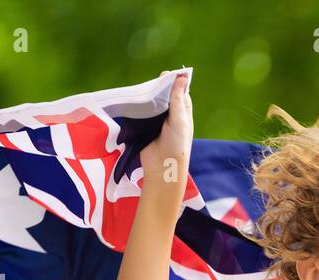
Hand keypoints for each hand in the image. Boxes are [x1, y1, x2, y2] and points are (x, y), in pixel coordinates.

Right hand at [141, 72, 192, 195]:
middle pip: (164, 94)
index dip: (174, 81)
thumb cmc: (176, 145)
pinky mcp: (146, 124)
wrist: (162, 167)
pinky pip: (142, 111)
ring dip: (147, 95)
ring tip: (141, 88)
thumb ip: (178, 100)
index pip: (179, 91)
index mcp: (183, 112)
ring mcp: (158, 119)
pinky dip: (139, 104)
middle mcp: (171, 114)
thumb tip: (182, 78)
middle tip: (150, 83)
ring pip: (152, 101)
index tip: (166, 74)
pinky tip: (134, 98)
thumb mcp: (179, 121)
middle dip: (158, 87)